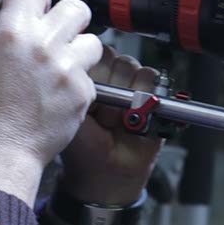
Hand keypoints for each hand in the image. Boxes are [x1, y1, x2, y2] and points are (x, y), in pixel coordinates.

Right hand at [0, 0, 102, 204]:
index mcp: (12, 31)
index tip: (29, 9)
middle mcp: (44, 44)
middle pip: (75, 7)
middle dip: (65, 18)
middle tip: (54, 34)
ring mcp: (67, 68)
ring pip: (92, 41)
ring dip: (78, 49)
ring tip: (61, 65)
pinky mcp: (82, 92)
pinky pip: (90, 76)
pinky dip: (77, 83)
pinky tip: (57, 95)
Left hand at [59, 46, 163, 206]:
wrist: (109, 171)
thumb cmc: (85, 147)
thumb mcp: (70, 114)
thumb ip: (74, 85)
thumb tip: (82, 62)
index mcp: (86, 76)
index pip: (93, 53)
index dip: (93, 73)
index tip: (89, 97)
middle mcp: (109, 76)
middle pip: (114, 58)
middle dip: (110, 89)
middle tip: (103, 115)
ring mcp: (131, 83)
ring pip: (133, 68)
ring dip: (127, 98)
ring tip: (117, 119)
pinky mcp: (153, 93)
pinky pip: (152, 79)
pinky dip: (145, 100)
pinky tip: (133, 118)